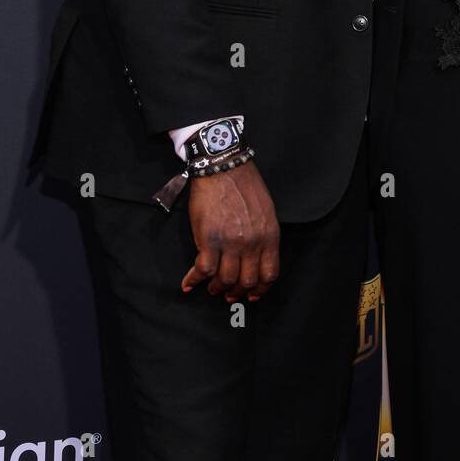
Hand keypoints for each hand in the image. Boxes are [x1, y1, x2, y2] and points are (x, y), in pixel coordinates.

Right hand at [182, 158, 279, 302]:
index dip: (261, 289)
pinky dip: (194, 280)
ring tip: (212, 288)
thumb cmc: (244, 184)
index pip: (269, 274)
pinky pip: (203, 270)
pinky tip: (189, 283)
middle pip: (246, 281)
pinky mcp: (208, 240)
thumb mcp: (266, 210)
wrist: (223, 166)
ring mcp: (230, 243)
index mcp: (269, 235)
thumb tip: (257, 255)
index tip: (253, 294)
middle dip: (237, 291)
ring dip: (217, 288)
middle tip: (229, 294)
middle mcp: (252, 243)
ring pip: (225, 280)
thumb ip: (264, 234)